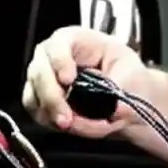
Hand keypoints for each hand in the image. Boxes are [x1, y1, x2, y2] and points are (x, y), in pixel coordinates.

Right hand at [22, 26, 146, 138]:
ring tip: (78, 126)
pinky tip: (78, 127)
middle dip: (53, 98)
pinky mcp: (43, 104)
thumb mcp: (132, 75)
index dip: (60, 62)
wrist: (130, 101)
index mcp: (74, 40)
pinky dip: (57, 125)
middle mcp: (52, 58)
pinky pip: (40, 116)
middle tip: (67, 118)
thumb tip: (105, 104)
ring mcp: (44, 81)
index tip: (68, 80)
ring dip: (55, 115)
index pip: (57, 46)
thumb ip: (115, 89)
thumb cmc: (129, 78)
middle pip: (39, 73)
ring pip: (35, 98)